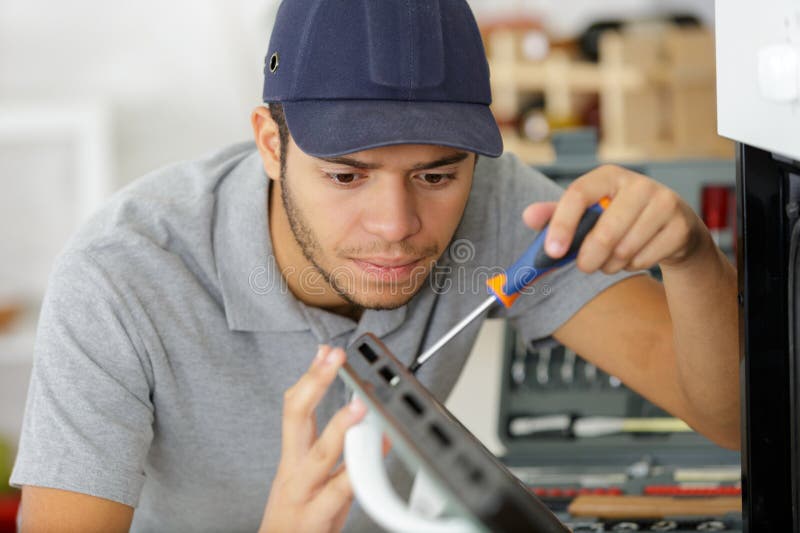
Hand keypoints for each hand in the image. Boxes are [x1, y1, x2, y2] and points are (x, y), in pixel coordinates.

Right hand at [259, 345, 366, 532]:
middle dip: (315, 384)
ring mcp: (304, 496)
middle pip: (297, 419)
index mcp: (292, 460)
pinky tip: (380, 454)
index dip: (310, 377)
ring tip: (359, 404)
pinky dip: (361, 474)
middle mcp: (294, 473)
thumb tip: (351, 409)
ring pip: (320, 456)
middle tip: (334, 357)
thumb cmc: (298, 520)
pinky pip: (341, 494)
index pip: (294, 409)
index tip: (326, 351)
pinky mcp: (316, 522)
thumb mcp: (305, 479)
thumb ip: (324, 446)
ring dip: (340, 427)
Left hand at [523, 165, 706, 273]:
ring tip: (612, 258)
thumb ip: (555, 214)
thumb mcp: (587, 213)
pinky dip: (632, 266)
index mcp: (608, 175)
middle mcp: (638, 184)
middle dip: (588, 258)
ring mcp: (664, 203)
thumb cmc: (620, 218)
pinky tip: (635, 255)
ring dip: (610, 264)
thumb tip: (528, 216)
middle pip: (603, 232)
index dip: (562, 225)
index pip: (578, 195)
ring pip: (624, 250)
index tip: (552, 252)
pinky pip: (644, 259)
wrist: (673, 227)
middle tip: (584, 266)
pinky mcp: (681, 227)